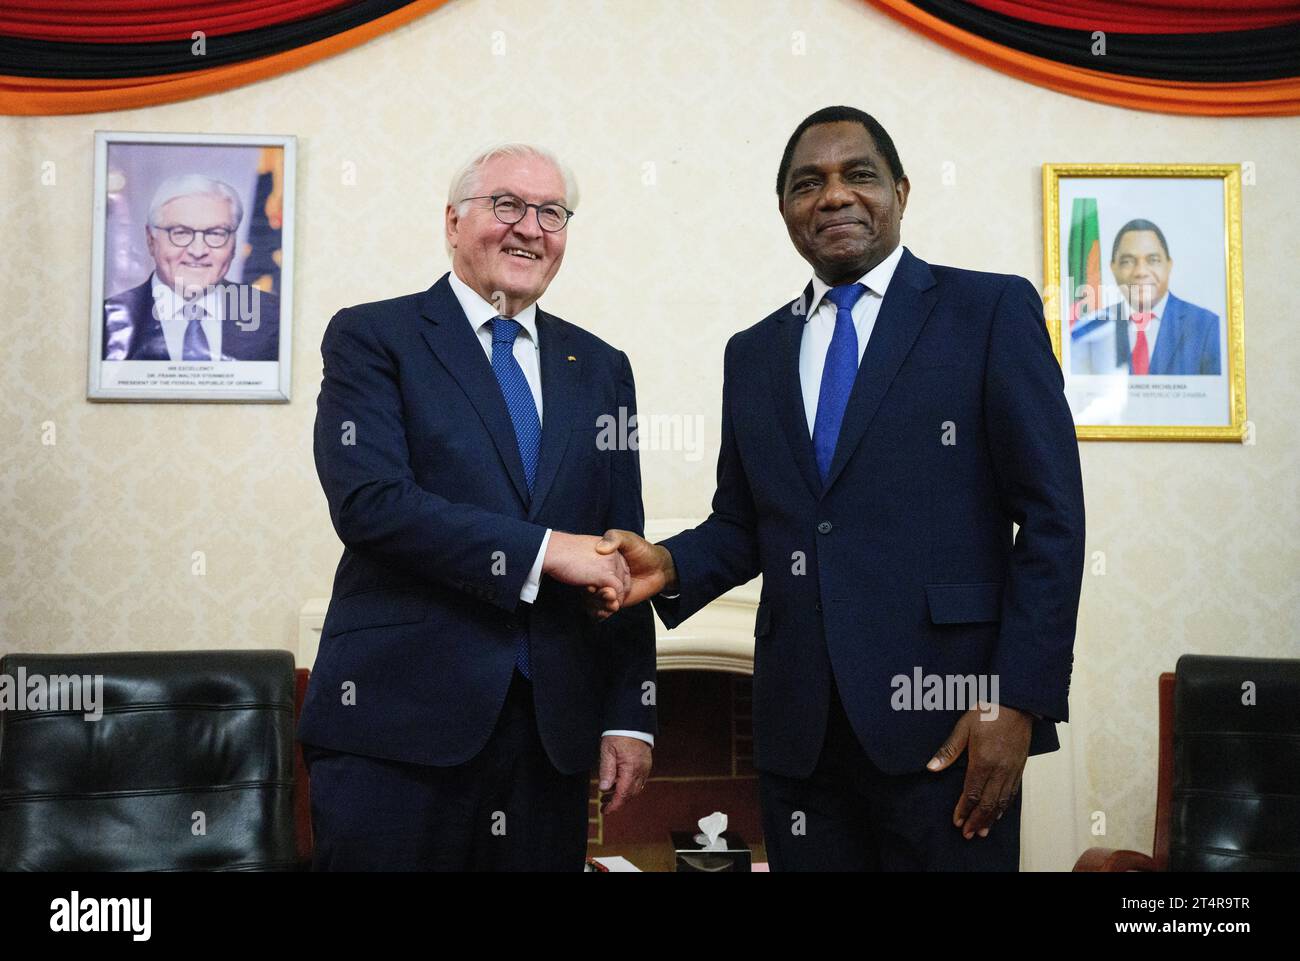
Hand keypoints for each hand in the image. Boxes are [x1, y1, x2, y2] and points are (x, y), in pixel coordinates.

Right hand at [542, 532, 629, 602]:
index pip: (622, 568)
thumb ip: (596, 561)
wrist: (553, 550)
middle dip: (616, 593)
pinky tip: (604, 608)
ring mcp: (611, 564)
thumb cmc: (563, 552)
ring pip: (621, 587)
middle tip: (606, 604)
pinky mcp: (605, 575)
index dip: (616, 583)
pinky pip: (617, 593)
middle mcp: (614, 554)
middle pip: (624, 578)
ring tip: (604, 607)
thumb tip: (598, 578)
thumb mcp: (585, 552)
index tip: (606, 593)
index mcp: (610, 546)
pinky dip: (612, 602)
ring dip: (614, 599)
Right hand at [589, 529, 676, 618]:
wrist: (660, 568)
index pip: (586, 572)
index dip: (586, 579)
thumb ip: (614, 538)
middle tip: (595, 590)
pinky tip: (605, 611)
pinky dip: (600, 613)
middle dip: (591, 593)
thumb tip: (600, 549)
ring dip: (598, 604)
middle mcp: (601, 576)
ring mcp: (608, 589)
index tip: (589, 583)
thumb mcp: (628, 539)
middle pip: (588, 589)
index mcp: (601, 561)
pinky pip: (602, 610)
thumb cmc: (643, 551)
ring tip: (610, 598)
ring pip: (593, 602)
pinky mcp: (615, 601)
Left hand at [598, 735, 651, 814]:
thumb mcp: (607, 751)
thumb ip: (607, 770)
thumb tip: (604, 788)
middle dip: (617, 802)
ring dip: (622, 795)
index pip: (623, 794)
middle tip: (603, 805)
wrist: (632, 722)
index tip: (605, 812)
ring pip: (635, 789)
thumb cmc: (618, 735)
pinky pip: (639, 782)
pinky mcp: (646, 765)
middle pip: (630, 794)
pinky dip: (629, 787)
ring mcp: (645, 769)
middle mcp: (641, 771)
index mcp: (631, 769)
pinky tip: (618, 785)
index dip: (614, 805)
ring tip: (607, 795)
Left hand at [927, 704, 1031, 839]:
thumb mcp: (963, 728)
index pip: (971, 793)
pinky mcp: (1020, 767)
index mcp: (983, 761)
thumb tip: (931, 768)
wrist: (1016, 704)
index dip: (963, 810)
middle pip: (987, 803)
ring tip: (982, 831)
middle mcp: (999, 770)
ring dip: (991, 818)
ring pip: (1002, 801)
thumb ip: (948, 750)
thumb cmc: (988, 712)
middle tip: (968, 834)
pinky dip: (1005, 806)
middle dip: (976, 820)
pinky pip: (1013, 792)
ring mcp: (1011, 770)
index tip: (956, 822)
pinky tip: (999, 813)